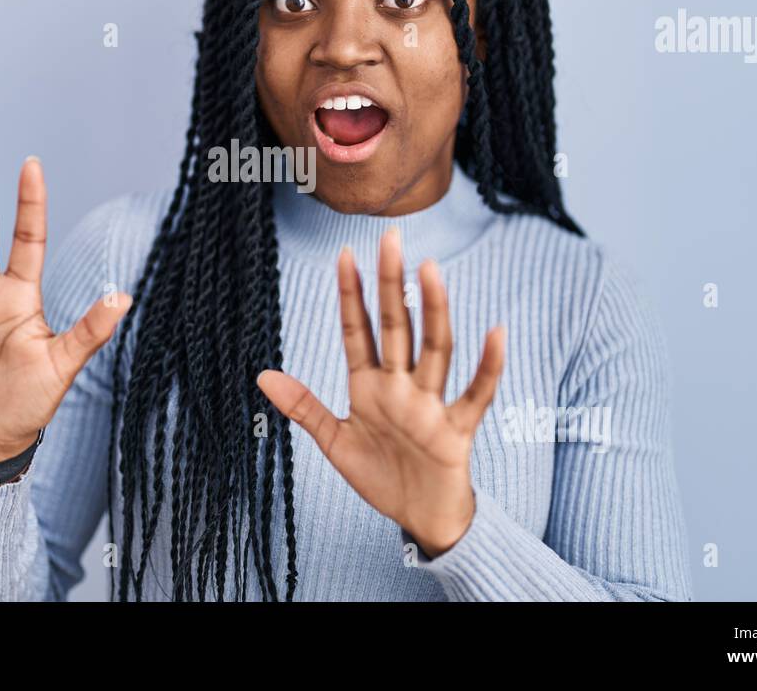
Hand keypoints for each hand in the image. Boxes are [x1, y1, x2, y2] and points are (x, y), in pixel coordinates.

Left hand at [256, 227, 505, 557]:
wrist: (421, 519)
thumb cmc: (381, 476)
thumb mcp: (335, 442)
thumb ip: (303, 407)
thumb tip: (261, 374)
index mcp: (369, 386)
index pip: (358, 331)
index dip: (351, 295)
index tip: (344, 254)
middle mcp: (401, 387)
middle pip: (397, 327)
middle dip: (391, 284)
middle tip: (389, 238)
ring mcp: (430, 405)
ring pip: (434, 350)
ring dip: (433, 311)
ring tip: (430, 270)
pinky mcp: (456, 431)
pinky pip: (475, 395)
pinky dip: (488, 367)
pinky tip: (496, 333)